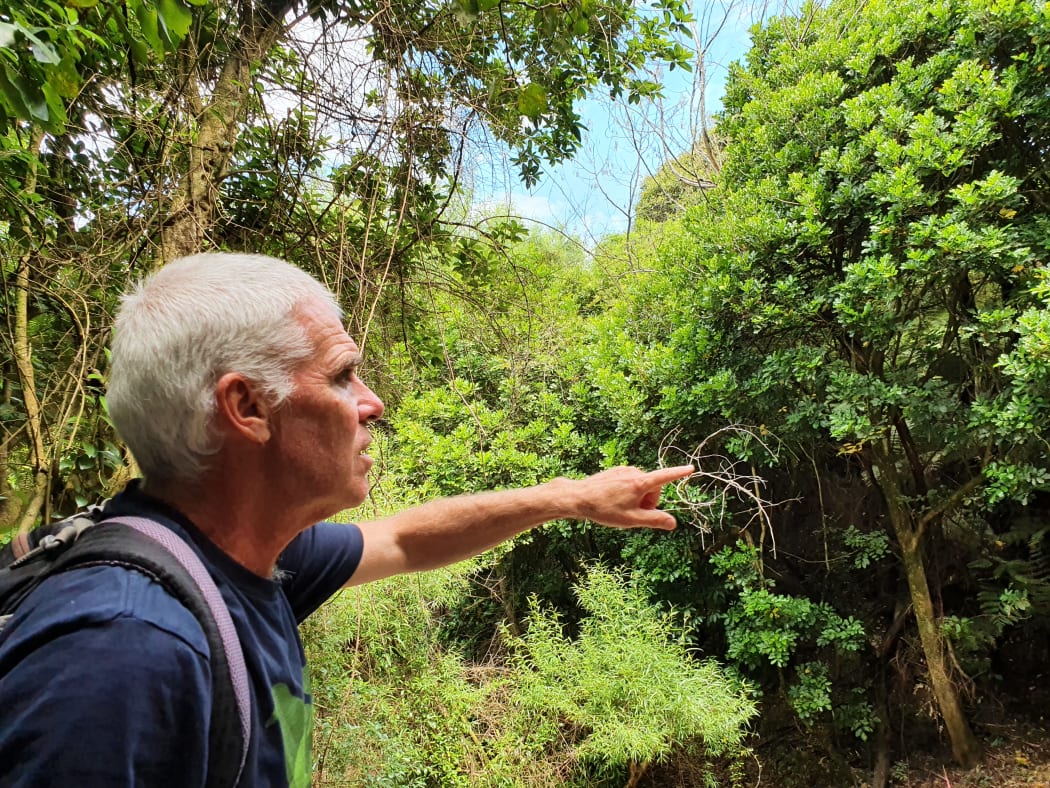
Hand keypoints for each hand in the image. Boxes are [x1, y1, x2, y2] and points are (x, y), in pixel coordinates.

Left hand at [560, 464, 694, 530]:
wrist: (578, 497)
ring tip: (620, 507)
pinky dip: (629, 492)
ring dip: (639, 497)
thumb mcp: (632, 520)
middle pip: (653, 488)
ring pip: (642, 486)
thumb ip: (654, 520)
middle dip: (649, 501)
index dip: (679, 473)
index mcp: (640, 483)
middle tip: (633, 513)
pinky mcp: (616, 471)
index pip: (665, 477)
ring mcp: (624, 470)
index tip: (691, 468)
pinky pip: (631, 483)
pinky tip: (614, 500)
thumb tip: (673, 523)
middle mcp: (634, 472)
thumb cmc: (605, 510)